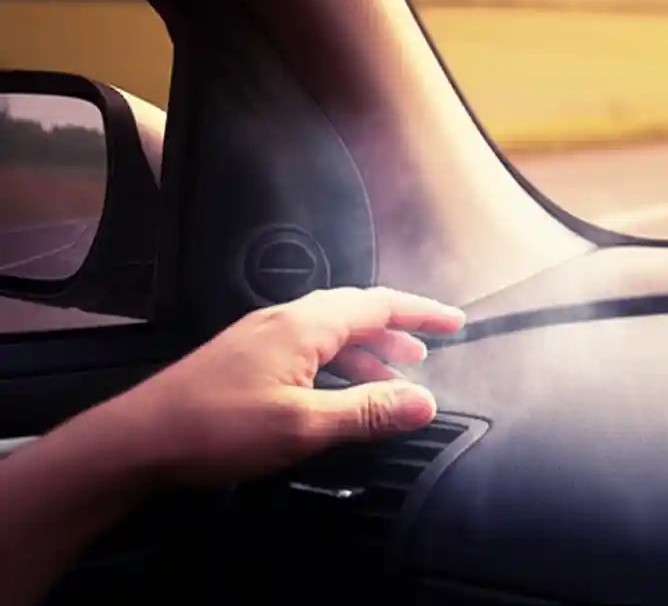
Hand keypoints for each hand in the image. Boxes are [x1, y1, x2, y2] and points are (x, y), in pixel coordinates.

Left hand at [79, 287, 465, 486]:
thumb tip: (423, 402)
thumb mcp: (302, 425)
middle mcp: (283, 320)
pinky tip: (338, 390)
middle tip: (429, 350)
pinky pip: (308, 347)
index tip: (453, 322)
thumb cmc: (213, 429)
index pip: (378, 304)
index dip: (421, 313)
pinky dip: (338, 361)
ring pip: (330, 331)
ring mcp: (261, 337)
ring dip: (368, 349)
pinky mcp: (245, 358)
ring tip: (393, 375)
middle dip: (397, 330)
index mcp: (303, 326)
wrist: (136, 442)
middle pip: (355, 311)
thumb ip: (367, 411)